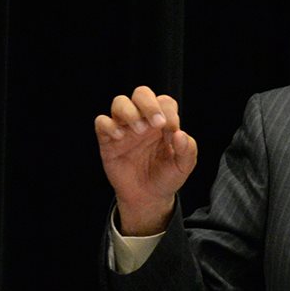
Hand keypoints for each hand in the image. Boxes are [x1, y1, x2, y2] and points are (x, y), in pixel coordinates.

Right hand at [94, 86, 197, 234]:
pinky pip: (101, 122)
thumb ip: (187, 150)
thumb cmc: (166, 177)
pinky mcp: (108, 140)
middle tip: (156, 124)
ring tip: (139, 131)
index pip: (165, 102)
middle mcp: (143, 121)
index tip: (171, 134)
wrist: (147, 197)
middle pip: (141, 93)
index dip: (169, 113)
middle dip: (149, 103)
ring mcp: (124, 129)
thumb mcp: (183, 166)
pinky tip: (119, 138)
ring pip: (120, 102)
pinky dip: (109, 125)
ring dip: (130, 112)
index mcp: (163, 123)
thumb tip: (179, 134)